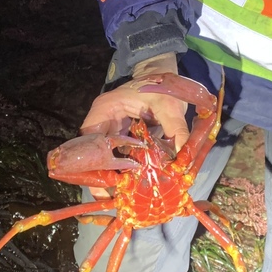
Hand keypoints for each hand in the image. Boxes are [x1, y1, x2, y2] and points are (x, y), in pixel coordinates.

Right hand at [79, 53, 188, 197]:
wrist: (163, 74)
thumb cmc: (161, 85)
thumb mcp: (168, 105)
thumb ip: (175, 128)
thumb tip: (182, 154)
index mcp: (105, 109)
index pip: (89, 141)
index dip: (93, 164)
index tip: (104, 185)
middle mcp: (103, 120)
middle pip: (94, 153)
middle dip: (102, 175)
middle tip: (112, 197)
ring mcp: (111, 128)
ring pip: (105, 156)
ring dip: (113, 174)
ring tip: (121, 194)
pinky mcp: (121, 134)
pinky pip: (118, 154)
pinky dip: (124, 168)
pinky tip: (132, 182)